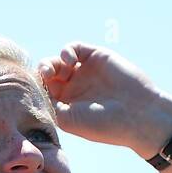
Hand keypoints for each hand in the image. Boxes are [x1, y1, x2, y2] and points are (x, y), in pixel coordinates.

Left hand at [36, 43, 171, 156]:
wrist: (137, 114)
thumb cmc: (103, 124)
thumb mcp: (68, 119)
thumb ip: (48, 103)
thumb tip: (34, 88)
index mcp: (66, 106)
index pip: (43, 91)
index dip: (35, 87)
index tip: (34, 90)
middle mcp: (74, 88)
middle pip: (48, 74)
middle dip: (42, 73)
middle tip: (46, 76)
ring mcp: (85, 72)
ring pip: (59, 60)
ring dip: (52, 62)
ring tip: (56, 70)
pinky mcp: (96, 57)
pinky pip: (74, 48)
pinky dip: (67, 51)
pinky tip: (70, 61)